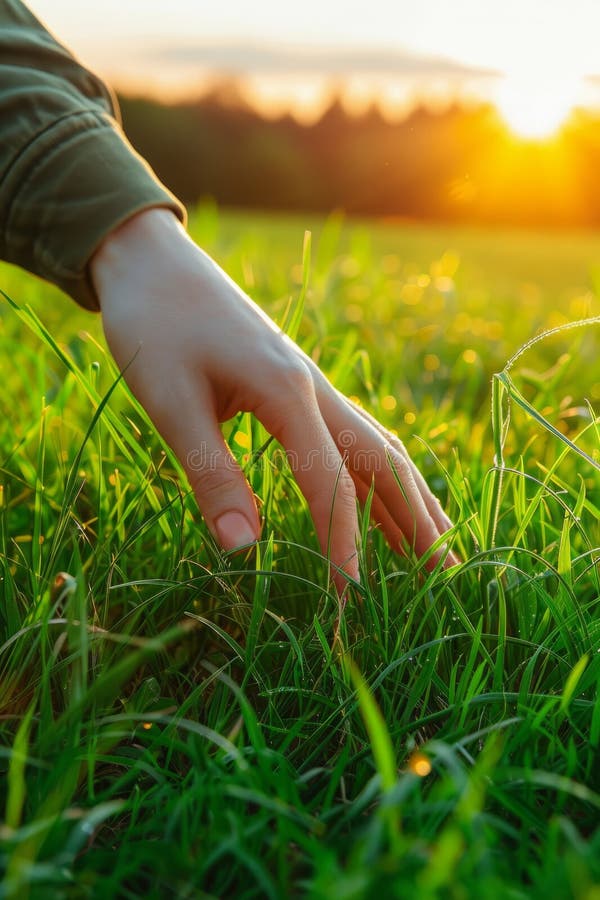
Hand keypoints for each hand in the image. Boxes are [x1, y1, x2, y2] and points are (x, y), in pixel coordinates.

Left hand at [91, 209, 455, 590]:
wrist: (153, 262)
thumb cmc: (153, 325)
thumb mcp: (170, 401)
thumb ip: (210, 473)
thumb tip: (243, 548)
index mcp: (287, 391)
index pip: (330, 480)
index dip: (342, 540)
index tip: (352, 595)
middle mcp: (314, 388)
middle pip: (382, 461)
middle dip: (415, 520)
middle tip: (446, 576)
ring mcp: (311, 385)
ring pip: (377, 447)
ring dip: (409, 498)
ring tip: (435, 548)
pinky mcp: (298, 387)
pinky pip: (353, 437)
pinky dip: (378, 476)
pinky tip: (381, 499)